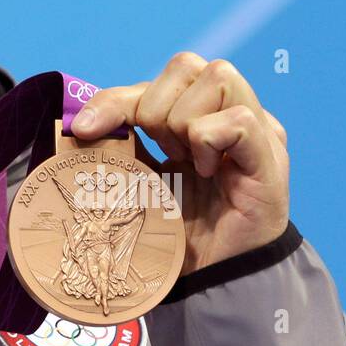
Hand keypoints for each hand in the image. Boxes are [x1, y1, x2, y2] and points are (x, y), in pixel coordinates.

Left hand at [69, 52, 290, 276]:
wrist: (209, 280)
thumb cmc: (175, 227)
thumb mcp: (135, 173)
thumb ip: (117, 140)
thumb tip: (76, 121)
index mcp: (202, 113)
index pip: (161, 76)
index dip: (118, 97)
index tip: (86, 130)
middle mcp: (233, 114)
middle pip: (189, 65)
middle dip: (155, 106)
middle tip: (158, 150)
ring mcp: (258, 133)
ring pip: (218, 78)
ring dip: (182, 120)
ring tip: (182, 161)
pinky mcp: (269, 159)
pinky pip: (238, 120)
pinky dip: (207, 140)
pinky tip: (202, 171)